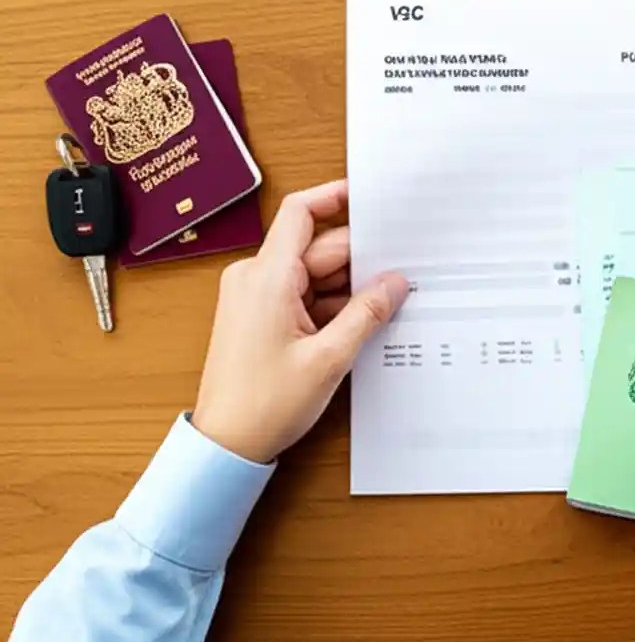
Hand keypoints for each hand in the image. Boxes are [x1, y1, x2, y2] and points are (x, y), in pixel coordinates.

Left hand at [191, 180, 408, 463]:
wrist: (226, 444)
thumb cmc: (264, 405)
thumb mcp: (329, 358)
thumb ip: (366, 313)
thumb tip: (394, 282)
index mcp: (266, 277)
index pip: (302, 213)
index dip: (335, 198)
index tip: (368, 196)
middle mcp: (255, 278)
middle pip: (318, 249)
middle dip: (359, 261)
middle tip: (400, 275)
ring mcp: (255, 297)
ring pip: (314, 275)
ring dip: (347, 289)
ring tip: (383, 310)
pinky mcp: (259, 316)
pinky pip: (303, 296)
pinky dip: (331, 306)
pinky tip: (359, 325)